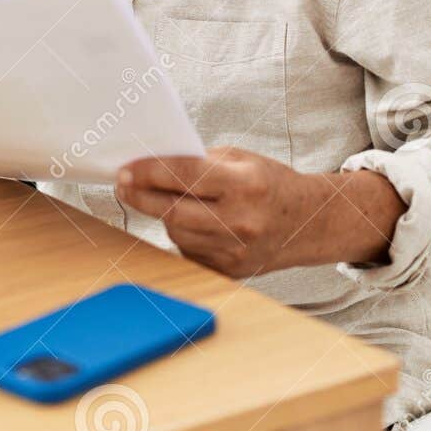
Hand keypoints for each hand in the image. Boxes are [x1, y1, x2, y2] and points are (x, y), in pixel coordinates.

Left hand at [116, 148, 309, 278]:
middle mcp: (241, 221)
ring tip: (160, 198)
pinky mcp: (230, 270)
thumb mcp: (241, 160)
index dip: (149, 172)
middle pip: (173, 211)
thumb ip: (200, 162)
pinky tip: (190, 221)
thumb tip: (154, 164)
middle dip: (140, 196)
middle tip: (122, 183)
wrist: (308, 222)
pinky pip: (189, 250)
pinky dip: (182, 234)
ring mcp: (236, 251)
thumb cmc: (270, 184)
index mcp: (245, 185)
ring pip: (177, 233)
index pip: (185, 176)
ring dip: (162, 215)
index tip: (126, 169)